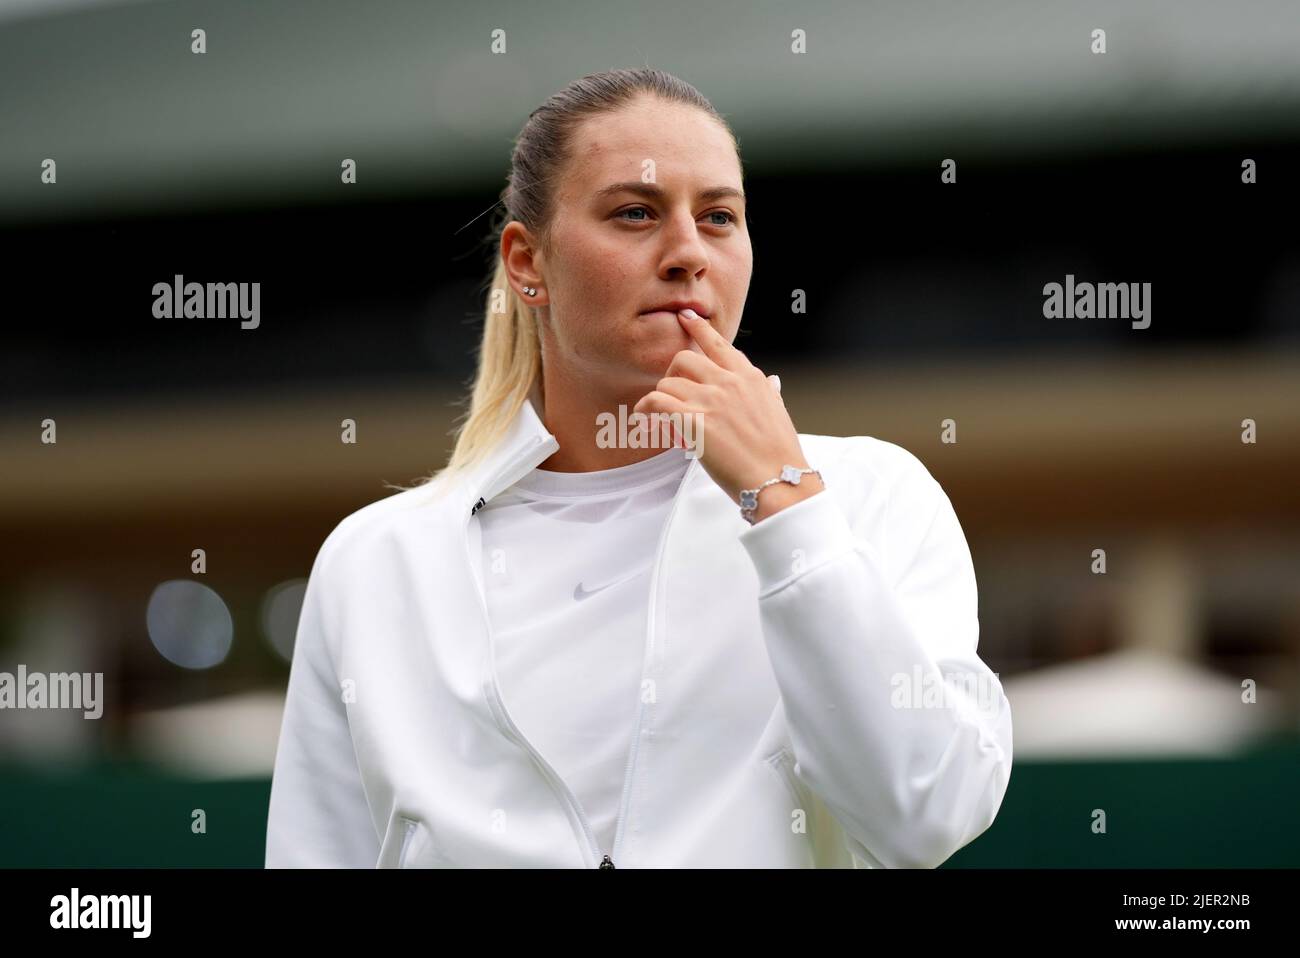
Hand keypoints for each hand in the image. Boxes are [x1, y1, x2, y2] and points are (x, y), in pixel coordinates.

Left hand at [632, 309, 823, 520]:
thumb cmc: (780, 453)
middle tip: (673, 394)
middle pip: (685, 359)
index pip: (719, 343)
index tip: (685, 317)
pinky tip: (645, 418)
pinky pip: (657, 402)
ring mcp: (711, 400)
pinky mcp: (693, 421)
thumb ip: (769, 392)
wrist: (779, 479)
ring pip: (668, 382)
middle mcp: (729, 382)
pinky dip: (646, 408)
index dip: (699, 328)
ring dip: (660, 397)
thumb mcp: (778, 411)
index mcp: (750, 378)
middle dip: (673, 374)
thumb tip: (771, 382)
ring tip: (659, 415)